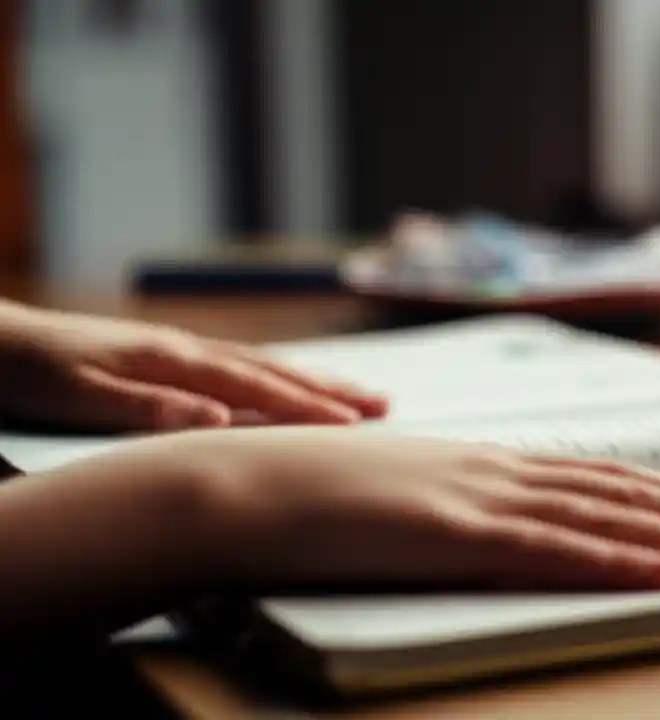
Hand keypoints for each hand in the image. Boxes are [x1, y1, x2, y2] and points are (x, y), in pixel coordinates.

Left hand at [0, 302, 386, 431]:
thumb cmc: (33, 371)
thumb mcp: (81, 395)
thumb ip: (150, 408)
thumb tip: (220, 420)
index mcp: (176, 362)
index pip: (257, 388)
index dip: (309, 408)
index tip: (356, 423)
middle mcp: (190, 352)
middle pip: (275, 371)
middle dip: (332, 390)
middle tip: (383, 404)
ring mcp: (183, 351)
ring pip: (264, 366)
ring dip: (314, 381)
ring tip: (357, 393)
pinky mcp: (171, 356)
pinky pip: (244, 367)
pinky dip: (280, 377)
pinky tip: (290, 383)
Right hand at [179, 428, 659, 589]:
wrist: (247, 481)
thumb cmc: (315, 488)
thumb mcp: (404, 487)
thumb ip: (457, 498)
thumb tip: (495, 514)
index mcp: (489, 462)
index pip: (601, 477)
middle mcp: (501, 471)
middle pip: (623, 491)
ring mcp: (482, 498)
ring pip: (606, 516)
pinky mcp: (455, 533)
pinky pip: (550, 550)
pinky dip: (613, 559)